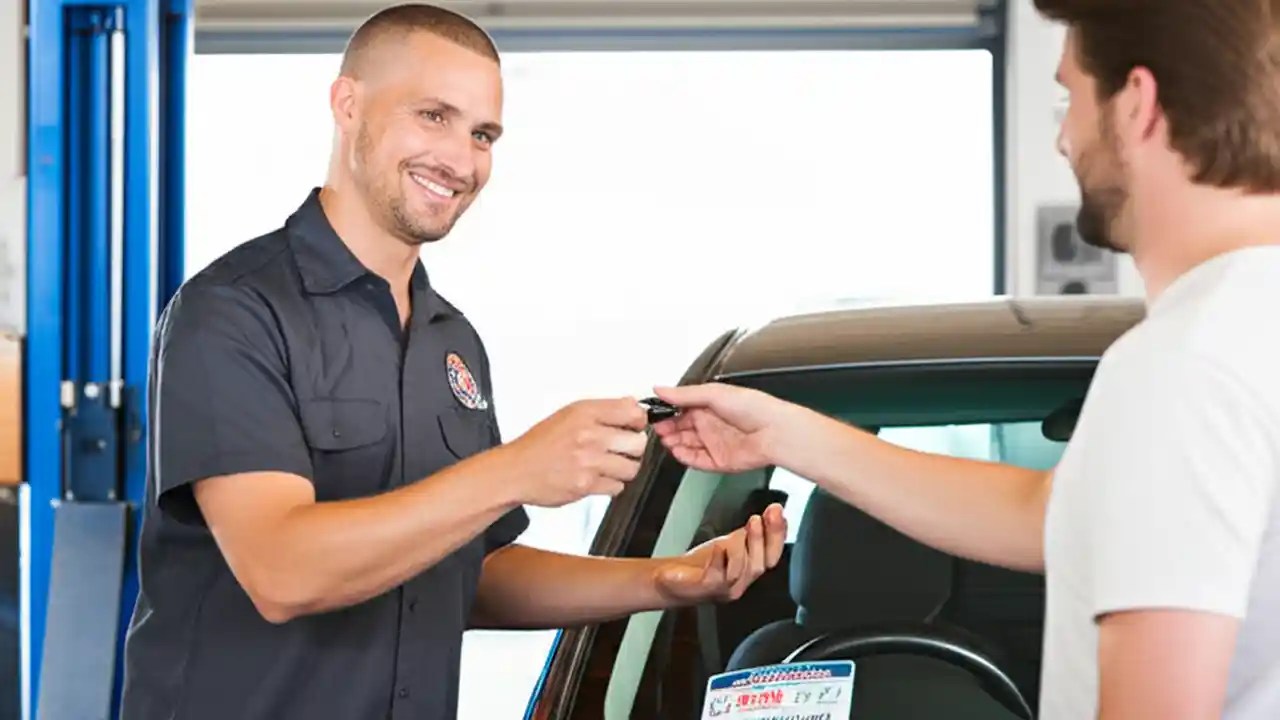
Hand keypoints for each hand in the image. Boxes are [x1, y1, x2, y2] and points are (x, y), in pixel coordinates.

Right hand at [503, 398, 648, 506]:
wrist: (516, 470)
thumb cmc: (540, 444)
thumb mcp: (569, 414)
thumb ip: (602, 411)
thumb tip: (633, 406)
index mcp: (585, 413)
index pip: (632, 412)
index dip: (638, 422)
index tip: (634, 427)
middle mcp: (589, 435)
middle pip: (637, 442)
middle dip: (632, 448)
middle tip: (621, 449)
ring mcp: (588, 461)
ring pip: (631, 467)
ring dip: (623, 469)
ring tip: (608, 465)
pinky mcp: (586, 485)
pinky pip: (617, 487)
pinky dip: (610, 485)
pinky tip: (597, 477)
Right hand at [650, 383, 790, 473]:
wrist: (774, 432)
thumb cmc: (754, 407)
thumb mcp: (714, 393)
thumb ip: (685, 394)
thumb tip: (661, 389)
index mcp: (710, 405)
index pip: (681, 410)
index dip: (667, 413)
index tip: (654, 414)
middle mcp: (711, 424)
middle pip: (681, 429)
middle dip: (668, 429)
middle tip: (658, 429)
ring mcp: (714, 443)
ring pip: (687, 445)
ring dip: (675, 443)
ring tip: (666, 440)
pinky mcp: (719, 461)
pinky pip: (697, 461)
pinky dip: (685, 458)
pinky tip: (678, 452)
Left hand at [653, 503, 786, 603]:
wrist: (672, 580)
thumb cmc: (703, 564)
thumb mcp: (732, 542)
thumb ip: (751, 532)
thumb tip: (774, 512)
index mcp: (749, 570)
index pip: (771, 556)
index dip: (777, 535)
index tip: (778, 512)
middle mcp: (740, 582)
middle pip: (760, 564)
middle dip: (763, 538)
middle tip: (762, 517)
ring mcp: (723, 588)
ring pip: (742, 570)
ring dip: (747, 545)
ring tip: (750, 524)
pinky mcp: (705, 588)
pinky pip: (717, 576)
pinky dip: (720, 559)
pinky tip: (720, 546)